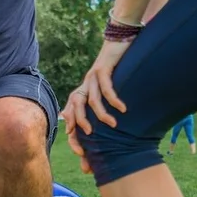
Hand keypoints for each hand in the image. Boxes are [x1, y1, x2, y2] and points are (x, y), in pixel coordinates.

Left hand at [61, 39, 131, 172]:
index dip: (74, 134)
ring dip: (101, 114)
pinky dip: (114, 98)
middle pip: (75, 108)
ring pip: (91, 99)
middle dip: (80, 124)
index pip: (72, 116)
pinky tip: (123, 108)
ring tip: (113, 125)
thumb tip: (109, 132)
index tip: (81, 152)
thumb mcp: (107, 93)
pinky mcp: (103, 68)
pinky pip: (106, 86)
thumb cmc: (117, 74)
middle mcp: (84, 86)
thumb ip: (105, 111)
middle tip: (91, 138)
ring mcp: (92, 77)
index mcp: (82, 93)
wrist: (119, 43)